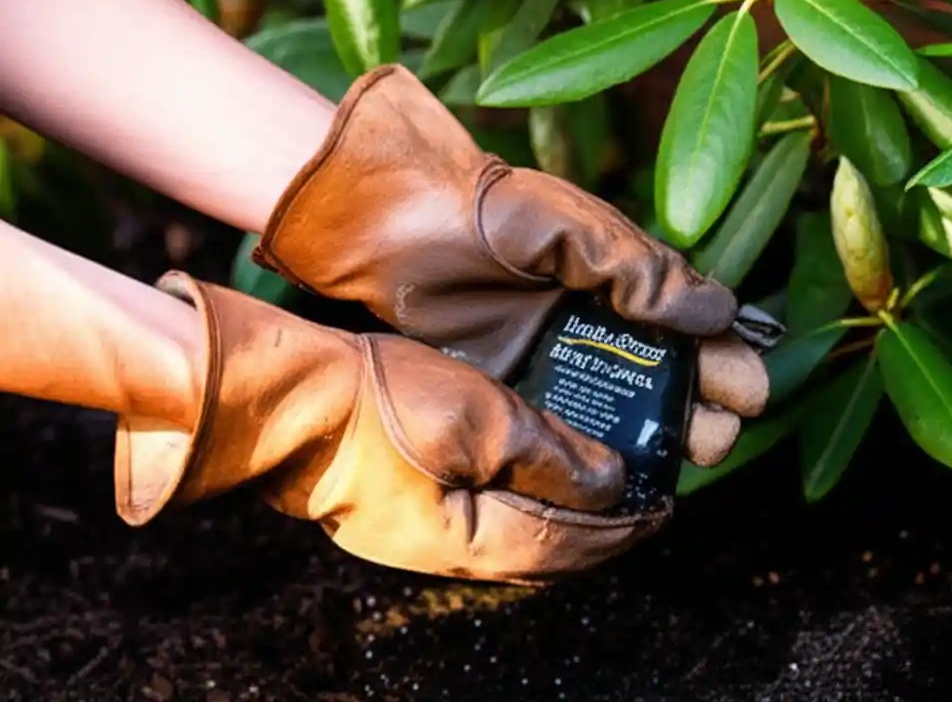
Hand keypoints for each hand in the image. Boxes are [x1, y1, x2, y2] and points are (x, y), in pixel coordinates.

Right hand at [115, 272, 662, 582]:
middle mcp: (451, 553)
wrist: (286, 400)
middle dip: (599, 533)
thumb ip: (552, 457)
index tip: (662, 508)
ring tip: (598, 492)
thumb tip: (611, 486)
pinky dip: (525, 507)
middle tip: (639, 504)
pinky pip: (485, 522)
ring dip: (562, 522)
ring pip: (517, 541)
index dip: (623, 527)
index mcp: (474, 540)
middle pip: (547, 555)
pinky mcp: (404, 513)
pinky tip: (533, 479)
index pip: (571, 544)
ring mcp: (422, 538)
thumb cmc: (379, 402)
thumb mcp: (483, 418)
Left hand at [252, 65, 768, 465]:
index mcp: (621, 280)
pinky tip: (616, 477)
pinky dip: (595, 455)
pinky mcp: (513, 393)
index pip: (694, 325)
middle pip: (670, 378)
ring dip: (659, 440)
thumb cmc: (486, 211)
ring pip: (625, 412)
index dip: (727, 359)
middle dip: (703, 410)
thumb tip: (720, 313)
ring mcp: (556, 363)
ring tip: (681, 464)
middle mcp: (598, 325)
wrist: (389, 225)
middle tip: (714, 439)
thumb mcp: (572, 228)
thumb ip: (641, 270)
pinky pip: (566, 430)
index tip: (747, 394)